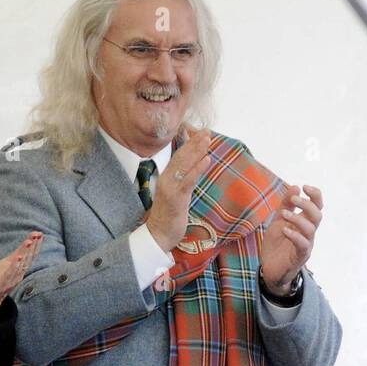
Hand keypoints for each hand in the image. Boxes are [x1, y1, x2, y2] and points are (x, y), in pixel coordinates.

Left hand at [0, 231, 41, 319]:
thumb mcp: (7, 266)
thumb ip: (16, 257)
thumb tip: (24, 246)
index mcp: (19, 270)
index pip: (30, 256)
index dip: (35, 245)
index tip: (39, 233)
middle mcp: (18, 275)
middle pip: (27, 259)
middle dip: (33, 246)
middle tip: (38, 234)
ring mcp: (10, 280)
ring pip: (20, 266)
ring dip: (24, 253)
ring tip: (29, 242)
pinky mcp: (1, 285)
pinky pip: (8, 275)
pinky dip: (13, 267)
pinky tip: (16, 258)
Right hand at [145, 128, 213, 252]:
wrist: (158, 235)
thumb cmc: (169, 216)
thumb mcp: (178, 194)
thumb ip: (185, 180)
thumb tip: (195, 167)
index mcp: (167, 177)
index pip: (179, 156)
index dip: (190, 143)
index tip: (200, 132)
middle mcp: (167, 179)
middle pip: (182, 156)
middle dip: (195, 142)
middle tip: (207, 130)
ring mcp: (171, 188)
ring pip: (184, 165)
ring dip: (197, 150)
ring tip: (207, 139)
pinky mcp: (176, 198)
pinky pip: (188, 181)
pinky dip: (197, 169)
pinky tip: (206, 159)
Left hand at [259, 184, 321, 293]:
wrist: (269, 268)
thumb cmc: (276, 244)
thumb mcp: (278, 220)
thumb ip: (285, 205)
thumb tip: (295, 187)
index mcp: (304, 222)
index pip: (317, 206)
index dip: (315, 195)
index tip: (305, 186)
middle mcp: (308, 232)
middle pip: (317, 215)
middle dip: (307, 204)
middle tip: (293, 200)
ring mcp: (306, 244)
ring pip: (311, 229)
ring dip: (298, 218)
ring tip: (284, 214)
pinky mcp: (300, 256)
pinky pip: (303, 245)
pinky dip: (295, 235)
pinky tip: (285, 230)